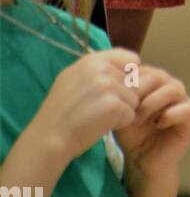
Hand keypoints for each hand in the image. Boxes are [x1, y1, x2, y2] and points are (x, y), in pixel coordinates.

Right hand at [38, 49, 140, 163]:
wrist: (49, 137)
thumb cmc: (60, 112)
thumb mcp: (72, 78)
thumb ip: (96, 70)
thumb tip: (124, 66)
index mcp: (92, 60)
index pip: (130, 59)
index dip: (128, 75)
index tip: (117, 88)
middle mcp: (102, 69)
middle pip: (134, 83)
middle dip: (123, 97)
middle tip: (101, 108)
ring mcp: (109, 86)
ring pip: (134, 100)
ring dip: (122, 111)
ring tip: (99, 117)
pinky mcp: (114, 106)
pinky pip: (130, 115)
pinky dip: (119, 124)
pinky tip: (101, 126)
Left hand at [114, 64, 189, 196]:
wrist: (142, 162)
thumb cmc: (131, 135)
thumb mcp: (121, 112)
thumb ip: (121, 94)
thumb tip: (112, 79)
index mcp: (154, 81)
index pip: (145, 69)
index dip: (130, 81)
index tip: (116, 98)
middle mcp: (170, 87)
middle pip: (159, 76)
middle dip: (140, 91)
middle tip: (126, 110)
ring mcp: (183, 101)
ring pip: (174, 88)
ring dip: (153, 103)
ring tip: (138, 119)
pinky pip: (186, 110)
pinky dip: (171, 115)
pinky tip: (158, 124)